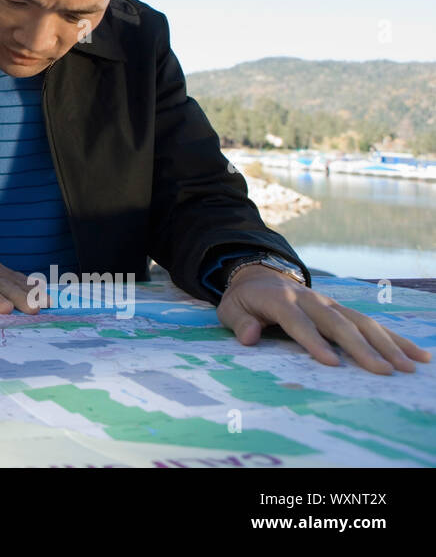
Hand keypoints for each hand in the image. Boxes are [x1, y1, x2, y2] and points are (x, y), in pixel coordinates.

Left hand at [217, 266, 431, 373]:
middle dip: (361, 348)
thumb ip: (239, 321)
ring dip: (386, 344)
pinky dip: (395, 338)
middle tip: (382, 371)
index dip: (314, 342)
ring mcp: (330, 304)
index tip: (332, 363)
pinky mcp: (343, 310)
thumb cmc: (245, 300)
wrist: (260, 275)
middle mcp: (311, 300)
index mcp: (280, 300)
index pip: (299, 322)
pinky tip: (418, 354)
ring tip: (407, 367)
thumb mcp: (230, 308)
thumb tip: (249, 336)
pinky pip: (372, 324)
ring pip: (362, 323)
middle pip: (338, 324)